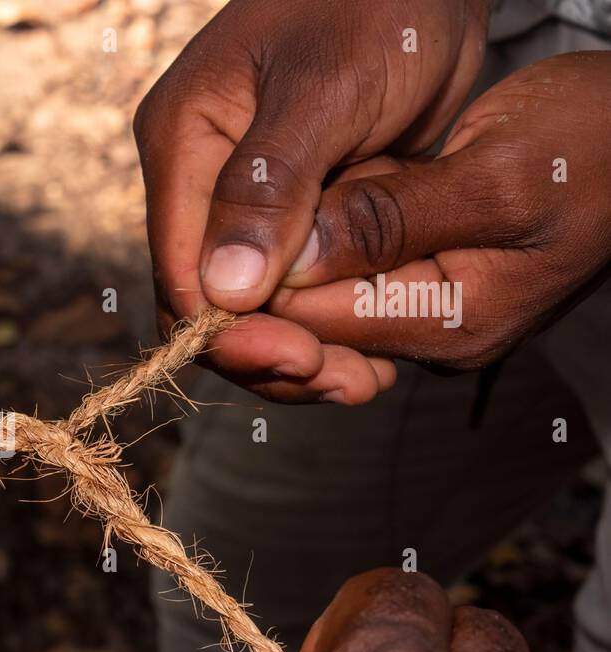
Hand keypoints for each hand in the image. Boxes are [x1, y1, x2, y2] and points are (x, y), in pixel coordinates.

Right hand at [134, 0, 491, 401]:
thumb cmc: (376, 5)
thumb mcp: (324, 91)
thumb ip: (268, 188)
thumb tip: (223, 294)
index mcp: (182, 143)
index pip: (180, 267)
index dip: (230, 329)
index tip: (300, 358)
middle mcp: (200, 182)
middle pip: (207, 302)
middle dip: (267, 353)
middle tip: (342, 381)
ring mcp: (244, 204)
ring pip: (249, 308)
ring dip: (300, 351)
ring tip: (364, 377)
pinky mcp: (291, 218)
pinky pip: (291, 292)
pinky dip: (326, 327)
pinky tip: (369, 351)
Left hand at [267, 52, 610, 380]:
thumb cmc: (594, 145)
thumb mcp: (495, 174)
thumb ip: (387, 220)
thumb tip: (282, 261)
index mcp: (448, 324)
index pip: (310, 322)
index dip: (260, 273)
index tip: (248, 206)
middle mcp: (429, 333)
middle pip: (308, 314)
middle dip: (287, 249)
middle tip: (310, 175)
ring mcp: (427, 309)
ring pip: (324, 282)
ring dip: (315, 226)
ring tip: (353, 166)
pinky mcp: (425, 277)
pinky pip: (353, 260)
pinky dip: (342, 217)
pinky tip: (363, 170)